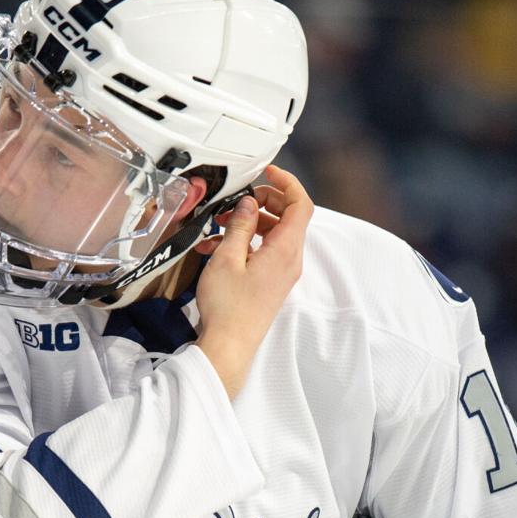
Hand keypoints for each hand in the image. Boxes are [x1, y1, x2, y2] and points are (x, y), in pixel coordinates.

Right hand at [194, 164, 312, 398]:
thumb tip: (248, 203)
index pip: (301, 205)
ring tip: (219, 223)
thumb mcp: (227, 258)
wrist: (229, 346)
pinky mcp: (270, 282)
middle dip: (263, 201)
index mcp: (285, 250)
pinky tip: (215, 246)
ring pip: (273, 234)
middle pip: (288, 217)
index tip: (266, 171)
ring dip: (249, 222)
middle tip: (237, 199)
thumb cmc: (228, 307)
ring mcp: (281, 272)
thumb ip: (239, 225)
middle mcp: (290, 260)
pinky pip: (263, 252)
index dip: (287, 182)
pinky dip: (245, 242)